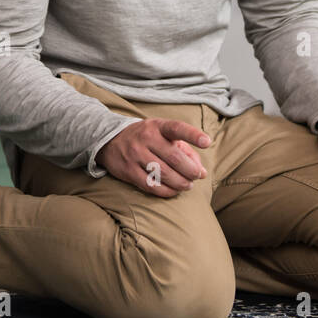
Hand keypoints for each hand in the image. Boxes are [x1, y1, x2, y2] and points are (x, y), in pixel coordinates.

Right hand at [96, 119, 211, 196]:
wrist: (110, 140)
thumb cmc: (145, 137)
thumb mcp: (163, 135)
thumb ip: (185, 149)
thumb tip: (201, 171)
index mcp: (158, 126)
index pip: (177, 128)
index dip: (193, 135)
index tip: (207, 142)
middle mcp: (146, 138)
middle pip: (175, 158)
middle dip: (191, 170)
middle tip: (196, 176)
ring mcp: (136, 155)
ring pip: (164, 174)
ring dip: (181, 183)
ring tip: (187, 185)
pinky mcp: (129, 171)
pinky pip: (152, 186)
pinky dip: (167, 191)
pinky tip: (174, 190)